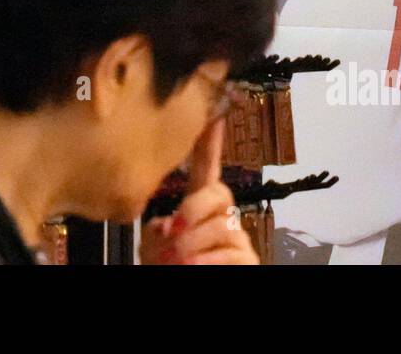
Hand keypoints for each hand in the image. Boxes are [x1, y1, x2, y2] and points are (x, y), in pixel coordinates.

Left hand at [139, 121, 259, 264]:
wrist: (181, 286)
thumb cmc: (166, 268)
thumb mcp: (153, 246)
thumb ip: (158, 228)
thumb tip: (170, 224)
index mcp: (198, 206)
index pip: (207, 167)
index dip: (210, 141)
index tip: (213, 113)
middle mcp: (223, 217)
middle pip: (218, 193)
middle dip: (192, 211)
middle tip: (172, 234)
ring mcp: (237, 238)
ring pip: (221, 227)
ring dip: (191, 246)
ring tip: (174, 262)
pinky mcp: (247, 260)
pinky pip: (230, 253)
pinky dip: (206, 262)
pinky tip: (190, 268)